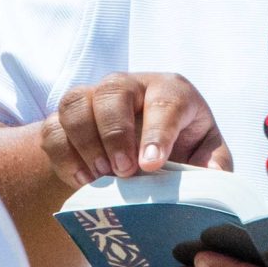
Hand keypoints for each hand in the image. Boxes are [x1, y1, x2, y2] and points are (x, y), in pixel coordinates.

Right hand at [42, 73, 230, 187]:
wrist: (142, 151)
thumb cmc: (180, 147)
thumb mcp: (205, 154)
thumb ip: (215, 164)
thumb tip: (214, 176)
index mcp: (170, 90)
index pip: (164, 100)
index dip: (158, 132)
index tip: (153, 165)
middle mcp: (129, 86)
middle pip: (113, 91)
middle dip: (116, 133)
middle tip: (124, 171)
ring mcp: (93, 98)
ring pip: (76, 103)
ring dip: (85, 142)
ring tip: (101, 177)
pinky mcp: (65, 118)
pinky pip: (52, 128)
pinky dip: (64, 156)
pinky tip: (82, 180)